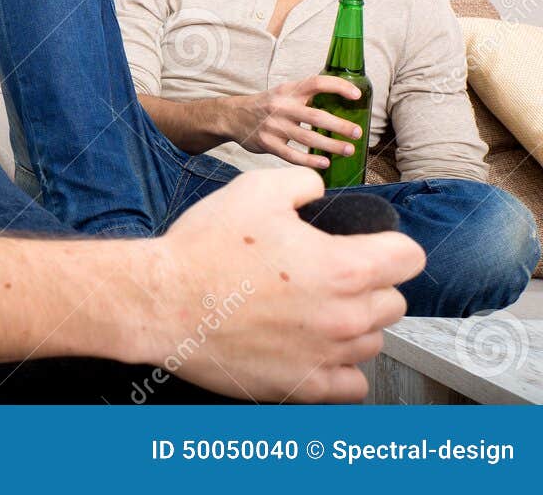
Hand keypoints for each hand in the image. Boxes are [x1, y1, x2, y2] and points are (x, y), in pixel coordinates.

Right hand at [148, 168, 423, 401]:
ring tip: (312, 310)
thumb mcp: (254, 190)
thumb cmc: (203, 249)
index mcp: (342, 267)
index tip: (370, 246)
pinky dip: (341, 367)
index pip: (409, 258)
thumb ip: (303, 185)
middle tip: (326, 275)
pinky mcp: (304, 387)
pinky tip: (315, 347)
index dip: (389, 245)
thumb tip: (320, 192)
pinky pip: (353, 384)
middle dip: (369, 285)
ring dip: (353, 324)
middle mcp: (344, 316)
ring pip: (372, 341)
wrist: (161, 301)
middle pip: (394, 302)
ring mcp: (326, 356)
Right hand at [219, 76, 364, 169]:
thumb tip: (340, 100)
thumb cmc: (266, 105)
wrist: (233, 116)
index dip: (338, 86)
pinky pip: (292, 155)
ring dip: (331, 145)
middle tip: (357, 133)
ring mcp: (274, 126)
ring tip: (348, 150)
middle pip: (315, 116)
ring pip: (307, 138)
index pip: (316, 83)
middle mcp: (281, 107)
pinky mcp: (268, 144)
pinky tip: (324, 163)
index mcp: (288, 90)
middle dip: (340, 125)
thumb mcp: (283, 93)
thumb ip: (306, 95)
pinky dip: (310, 161)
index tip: (356, 95)